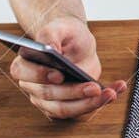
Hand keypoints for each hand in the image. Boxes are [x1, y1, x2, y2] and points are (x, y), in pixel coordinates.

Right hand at [8, 16, 126, 120]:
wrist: (76, 43)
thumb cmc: (64, 34)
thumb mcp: (58, 27)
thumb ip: (50, 35)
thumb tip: (49, 49)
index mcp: (24, 65)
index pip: (26, 74)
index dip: (41, 76)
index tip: (59, 75)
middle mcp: (33, 86)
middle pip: (50, 95)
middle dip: (74, 92)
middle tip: (93, 87)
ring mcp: (48, 100)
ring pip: (65, 109)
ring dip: (89, 104)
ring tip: (109, 93)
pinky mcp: (65, 106)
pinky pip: (80, 110)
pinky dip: (99, 103)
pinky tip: (114, 91)